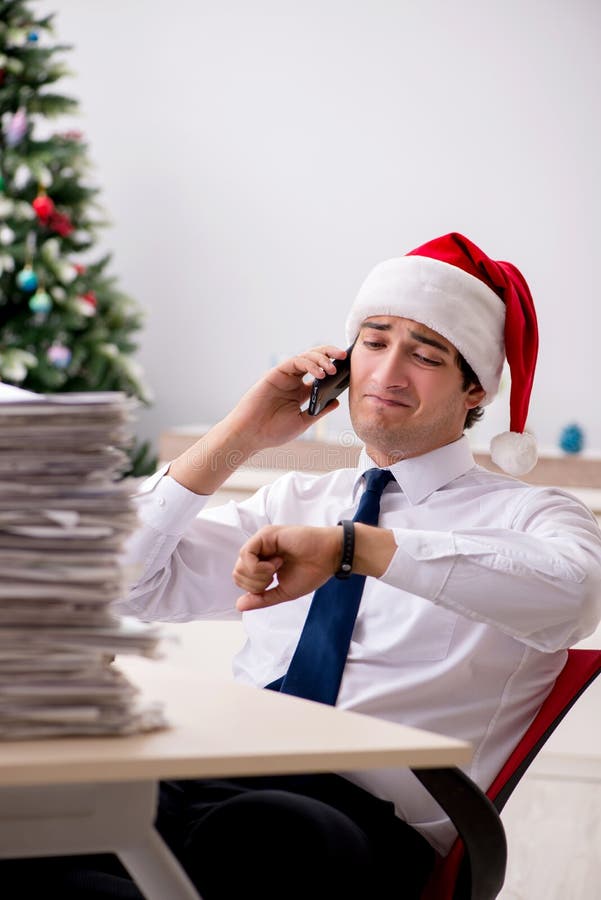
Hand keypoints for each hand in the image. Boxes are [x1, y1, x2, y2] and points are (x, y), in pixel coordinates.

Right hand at [221, 345, 347, 453]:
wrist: (251, 434)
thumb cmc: (274, 431)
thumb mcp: (303, 422)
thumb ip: (319, 411)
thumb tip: (337, 401)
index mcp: (301, 392)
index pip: (321, 374)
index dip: (335, 368)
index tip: (350, 369)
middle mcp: (294, 381)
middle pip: (316, 360)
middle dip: (331, 355)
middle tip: (345, 357)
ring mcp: (285, 376)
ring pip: (307, 357)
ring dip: (322, 359)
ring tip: (332, 369)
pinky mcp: (276, 373)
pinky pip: (296, 362)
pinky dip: (309, 364)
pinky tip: (319, 373)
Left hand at [233, 524, 340, 610]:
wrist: (329, 556)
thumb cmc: (312, 571)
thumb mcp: (283, 591)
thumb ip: (262, 598)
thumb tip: (239, 606)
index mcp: (262, 563)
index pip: (242, 579)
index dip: (254, 589)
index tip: (274, 582)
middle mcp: (259, 551)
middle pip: (238, 573)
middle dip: (255, 584)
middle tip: (275, 576)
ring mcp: (261, 542)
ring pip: (240, 565)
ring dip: (259, 575)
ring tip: (277, 568)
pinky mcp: (265, 535)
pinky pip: (246, 554)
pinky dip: (259, 566)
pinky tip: (276, 564)